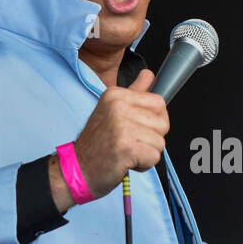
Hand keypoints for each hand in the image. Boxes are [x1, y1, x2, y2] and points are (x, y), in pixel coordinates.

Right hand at [55, 68, 168, 207]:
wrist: (79, 169)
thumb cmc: (98, 144)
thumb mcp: (113, 110)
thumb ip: (135, 92)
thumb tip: (149, 74)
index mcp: (116, 95)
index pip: (159, 102)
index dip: (154, 120)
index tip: (136, 127)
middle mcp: (118, 107)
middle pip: (163, 123)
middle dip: (152, 138)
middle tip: (129, 141)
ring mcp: (122, 127)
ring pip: (160, 142)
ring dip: (147, 153)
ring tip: (126, 151)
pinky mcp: (127, 147)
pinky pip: (154, 157)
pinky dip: (144, 164)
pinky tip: (126, 161)